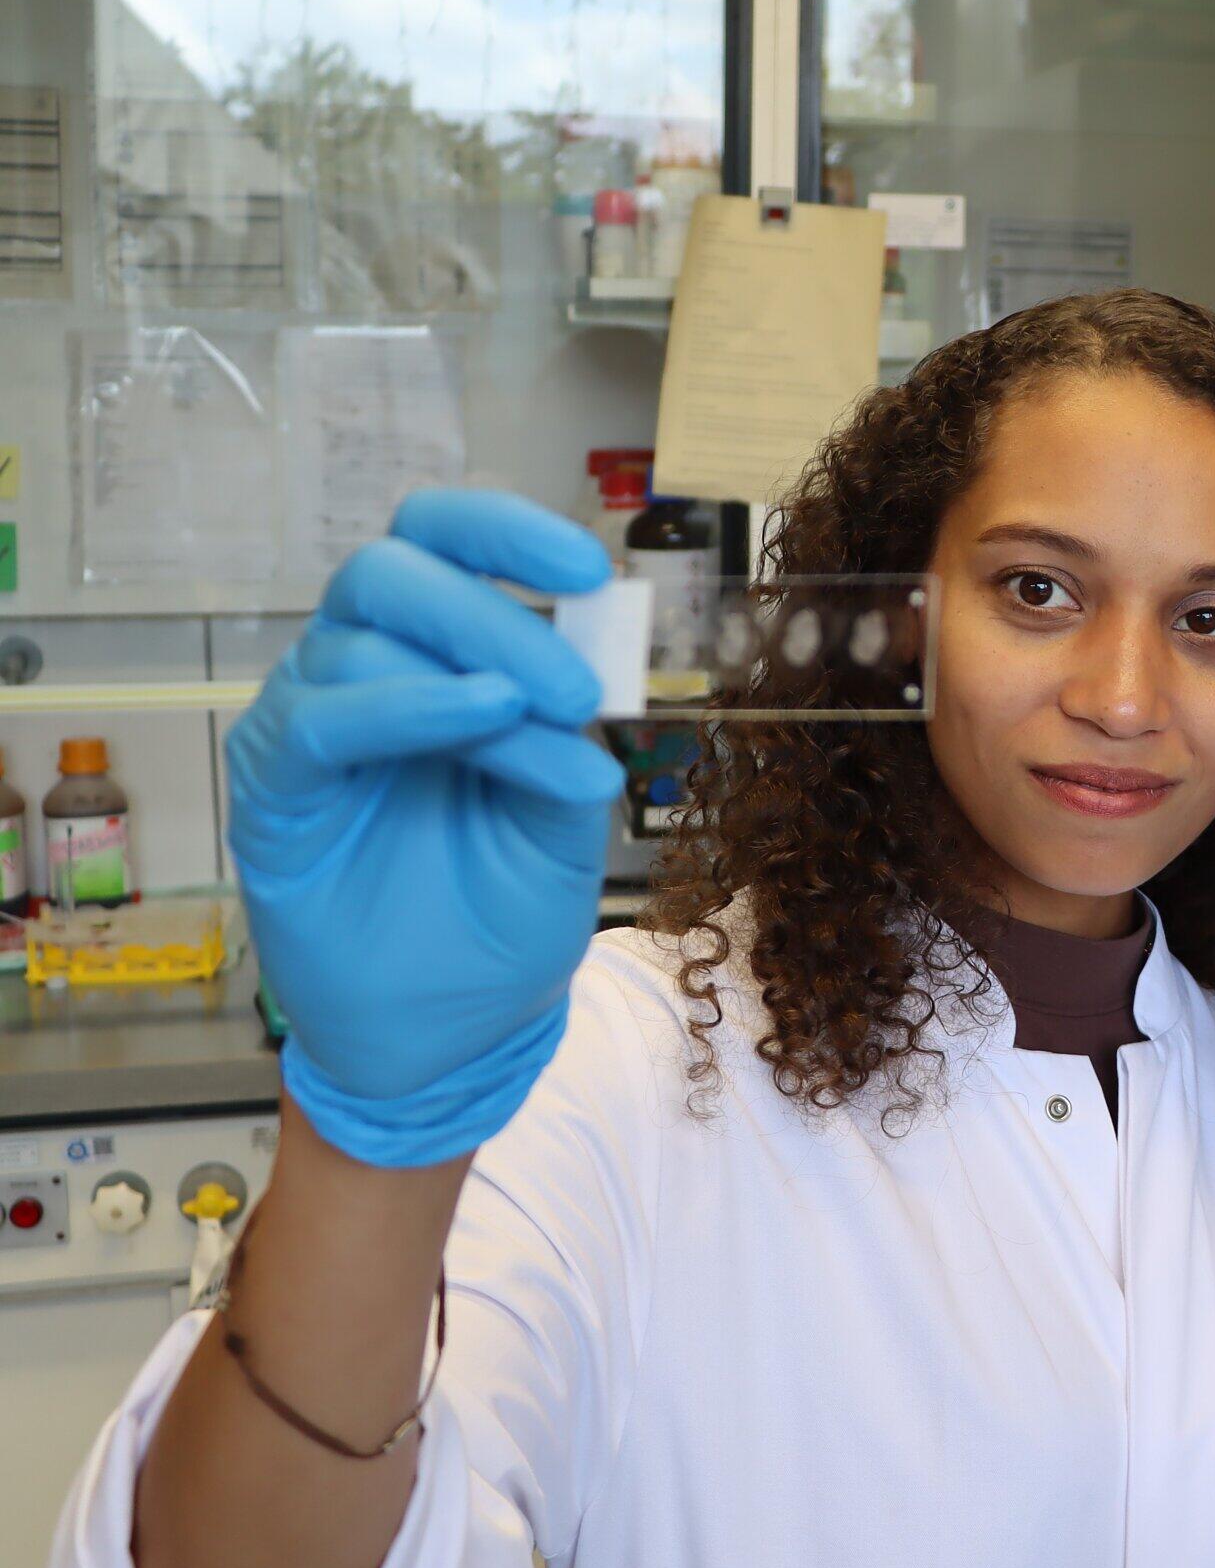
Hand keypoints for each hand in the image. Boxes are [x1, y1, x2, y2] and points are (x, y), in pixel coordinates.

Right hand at [227, 489, 624, 1167]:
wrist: (446, 1033)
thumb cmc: (497, 920)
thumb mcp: (561, 826)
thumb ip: (565, 743)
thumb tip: (582, 689)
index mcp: (433, 661)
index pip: (441, 549)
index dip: (505, 534)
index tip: (586, 568)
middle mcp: (362, 674)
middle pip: (393, 571)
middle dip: (494, 607)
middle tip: (576, 681)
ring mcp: (313, 725)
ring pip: (361, 634)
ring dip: (471, 659)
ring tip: (546, 713)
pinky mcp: (275, 788)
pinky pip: (321, 719)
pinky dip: (406, 707)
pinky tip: (480, 715)